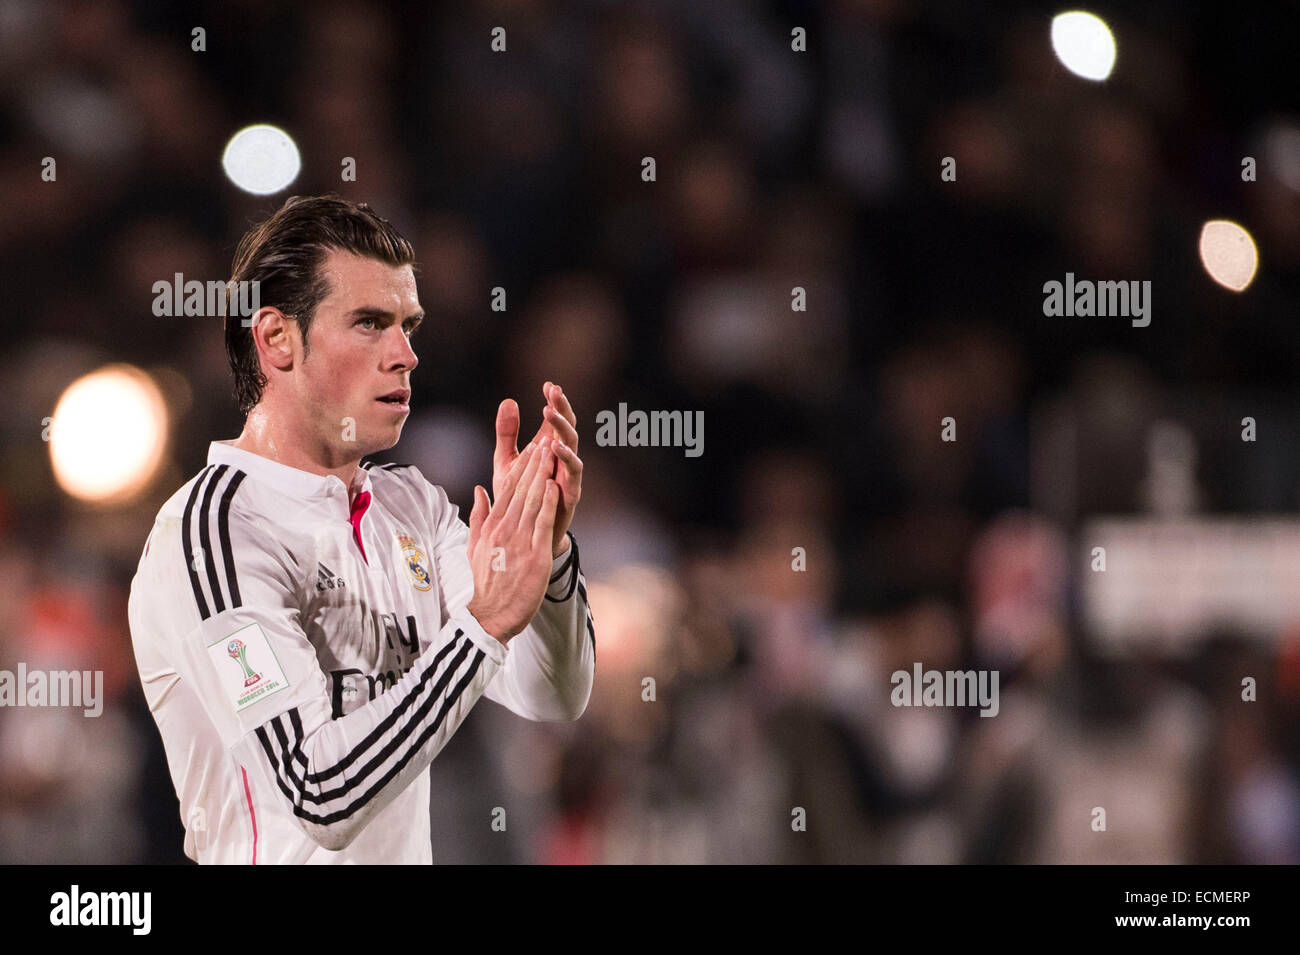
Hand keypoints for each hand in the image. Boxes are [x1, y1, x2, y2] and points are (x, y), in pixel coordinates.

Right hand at [465, 441, 560, 643]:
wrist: (490, 615)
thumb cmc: (486, 582)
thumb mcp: (475, 546)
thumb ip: (478, 516)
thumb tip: (478, 490)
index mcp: (492, 526)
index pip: (507, 489)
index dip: (520, 467)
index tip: (530, 449)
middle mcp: (504, 529)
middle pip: (520, 489)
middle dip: (534, 463)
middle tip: (545, 440)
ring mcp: (518, 541)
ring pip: (531, 501)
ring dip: (541, 475)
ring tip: (550, 454)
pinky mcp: (533, 555)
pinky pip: (541, 524)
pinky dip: (547, 503)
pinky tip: (553, 485)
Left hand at [491, 381, 582, 557]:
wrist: (526, 536)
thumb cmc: (520, 498)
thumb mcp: (507, 462)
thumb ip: (507, 434)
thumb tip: (508, 401)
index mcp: (549, 451)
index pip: (555, 421)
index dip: (554, 403)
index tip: (548, 384)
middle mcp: (562, 460)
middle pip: (568, 429)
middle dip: (563, 409)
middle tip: (555, 392)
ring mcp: (567, 476)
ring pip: (573, 447)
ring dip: (563, 429)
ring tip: (550, 413)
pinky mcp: (570, 494)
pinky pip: (573, 474)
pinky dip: (566, 458)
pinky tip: (555, 446)